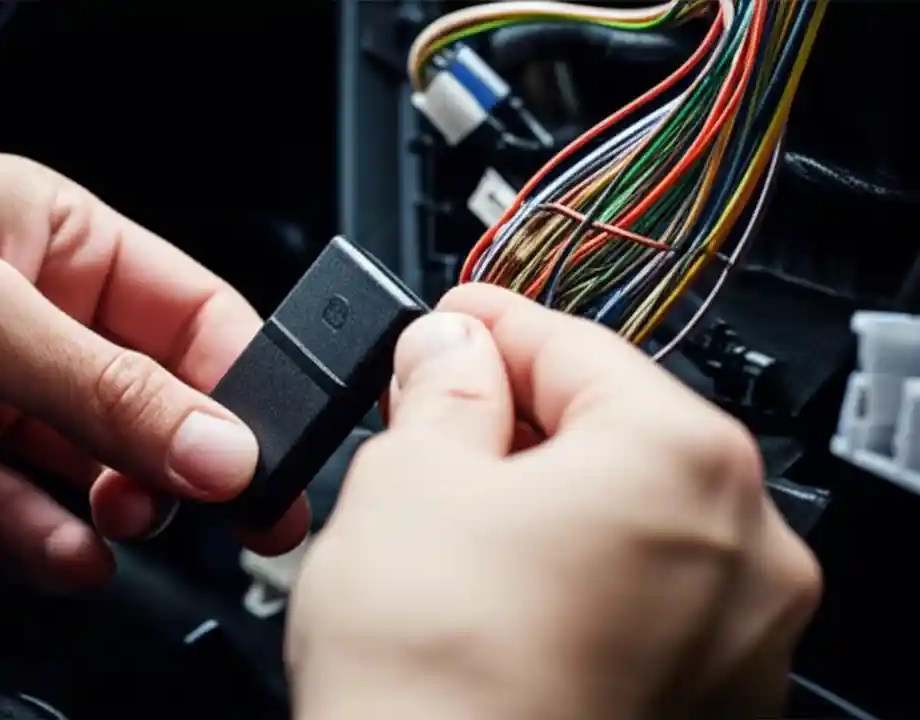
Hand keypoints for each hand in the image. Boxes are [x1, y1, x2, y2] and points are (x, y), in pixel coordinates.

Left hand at [0, 145, 307, 589]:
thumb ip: (105, 388)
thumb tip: (220, 444)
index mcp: (56, 241)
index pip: (190, 312)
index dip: (241, 380)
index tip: (270, 446)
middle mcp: (28, 319)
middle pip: (152, 397)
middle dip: (194, 454)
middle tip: (235, 506)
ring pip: (91, 464)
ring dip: (123, 501)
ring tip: (129, 516)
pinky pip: (18, 515)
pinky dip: (50, 544)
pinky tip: (70, 555)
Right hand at [287, 285, 820, 718]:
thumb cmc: (437, 680)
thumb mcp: (405, 479)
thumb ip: (441, 388)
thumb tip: (451, 350)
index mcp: (684, 459)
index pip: (574, 343)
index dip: (490, 324)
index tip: (449, 325)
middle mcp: (747, 547)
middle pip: (614, 432)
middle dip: (517, 417)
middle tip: (432, 418)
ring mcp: (739, 641)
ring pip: (629, 521)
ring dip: (546, 501)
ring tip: (452, 522)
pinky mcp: (711, 707)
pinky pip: (642, 601)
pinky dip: (578, 580)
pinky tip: (499, 600)